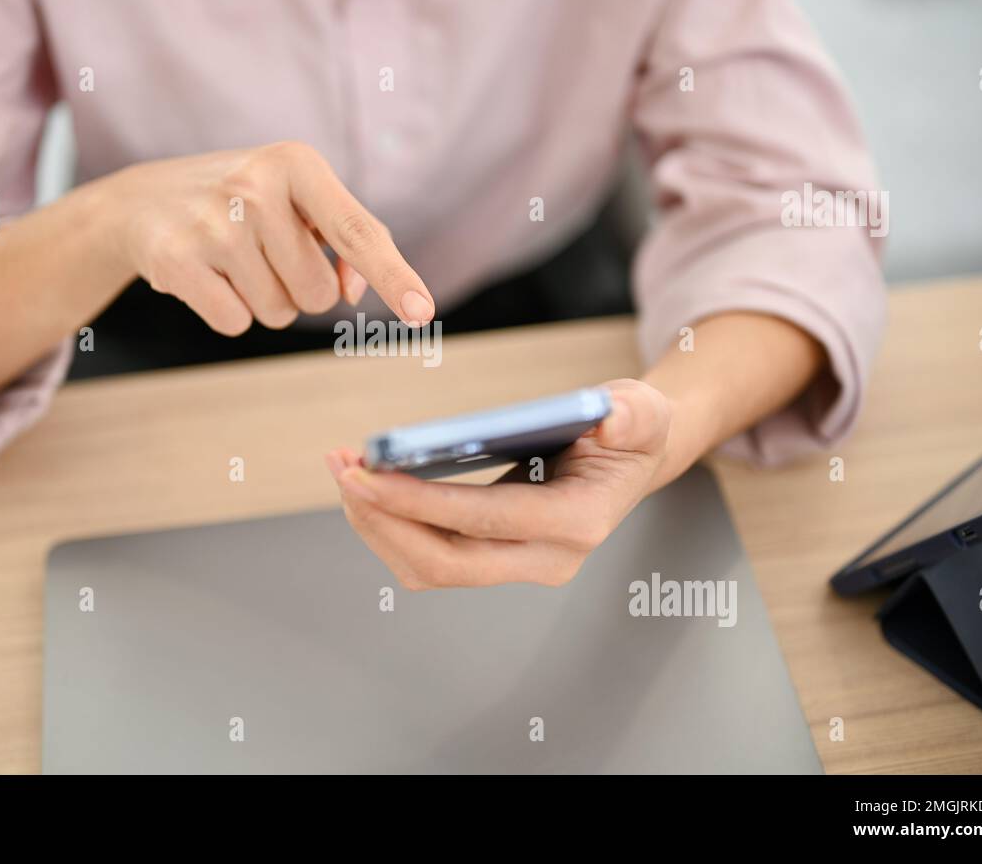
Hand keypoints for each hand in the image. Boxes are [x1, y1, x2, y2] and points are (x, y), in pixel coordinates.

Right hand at [102, 141, 433, 333]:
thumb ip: (346, 237)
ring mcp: (213, 224)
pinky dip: (226, 310)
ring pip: (277, 313)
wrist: (141, 202)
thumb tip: (353, 292)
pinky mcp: (176, 259)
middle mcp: (255, 187)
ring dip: (261, 300)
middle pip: (318, 294)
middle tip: (263, 254)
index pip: (357, 232)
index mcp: (296, 163)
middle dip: (298, 288)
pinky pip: (234, 322)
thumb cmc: (241, 203)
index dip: (394, 277)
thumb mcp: (296, 199)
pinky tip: (205, 274)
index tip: (423, 314)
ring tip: (231, 260)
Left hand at [325, 379, 673, 588]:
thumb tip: (611, 417)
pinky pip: (426, 558)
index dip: (419, 502)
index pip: (483, 522)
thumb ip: (631, 416)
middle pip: (443, 562)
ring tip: (344, 468)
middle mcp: (545, 560)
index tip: (366, 473)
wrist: (629, 460)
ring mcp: (516, 567)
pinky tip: (366, 483)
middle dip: (382, 518)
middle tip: (342, 468)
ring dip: (375, 523)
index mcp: (577, 523)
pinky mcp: (491, 561)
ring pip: (426, 568)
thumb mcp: (639, 413)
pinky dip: (388, 524)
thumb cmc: (628, 432)